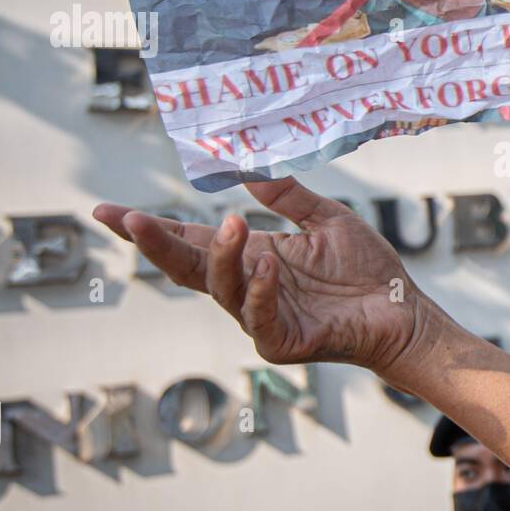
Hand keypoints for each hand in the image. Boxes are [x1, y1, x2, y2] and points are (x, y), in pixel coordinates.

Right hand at [92, 178, 438, 377]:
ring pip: (221, 290)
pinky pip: (260, 319)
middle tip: (127, 218)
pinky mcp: (284, 343)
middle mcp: (247, 287)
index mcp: (251, 257)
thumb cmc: (365, 270)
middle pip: (187, 267)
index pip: (191, 240)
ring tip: (233, 225)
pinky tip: (265, 268)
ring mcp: (261, 318)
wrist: (403, 309)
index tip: (106, 210)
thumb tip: (248, 168)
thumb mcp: (326, 219)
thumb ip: (288, 196)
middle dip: (154, 244)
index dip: (151, 228)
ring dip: (220, 257)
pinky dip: (258, 293)